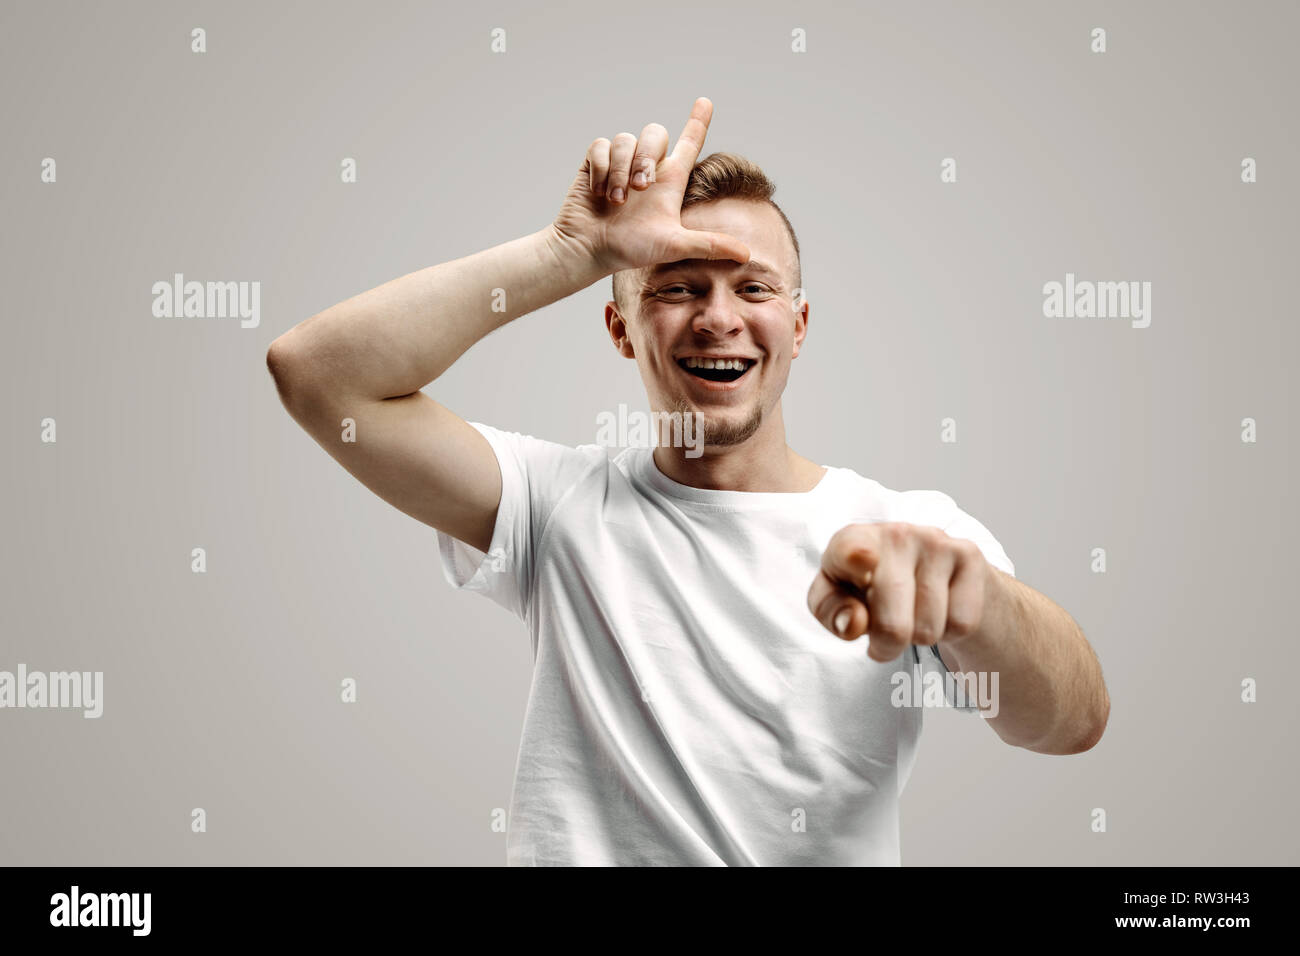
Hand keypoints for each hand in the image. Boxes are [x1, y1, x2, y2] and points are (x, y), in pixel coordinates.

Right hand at [550, 97, 750, 276]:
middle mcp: (647, 167)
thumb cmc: (630, 249)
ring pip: (626, 140)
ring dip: (621, 170)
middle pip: (656, 132)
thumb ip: (709, 245)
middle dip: (647, 157)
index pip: (689, 143)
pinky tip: (598, 194)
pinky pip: (601, 146)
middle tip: (640, 188)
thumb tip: (747, 254)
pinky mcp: (595, 162)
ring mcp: (620, 163)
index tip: (706, 102)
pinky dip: (601, 170)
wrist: (589, 249)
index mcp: (669, 181)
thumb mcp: (674, 246)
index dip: (698, 121)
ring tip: (615, 200)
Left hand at [806, 523, 994, 661]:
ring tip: (912, 614)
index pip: (851, 549)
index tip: (864, 559)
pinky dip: (950, 630)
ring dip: (920, 638)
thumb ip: (832, 613)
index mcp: (851, 541)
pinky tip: (940, 607)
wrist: (928, 572)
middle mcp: (894, 534)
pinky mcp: (968, 554)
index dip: (856, 557)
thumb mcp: (837, 600)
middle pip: (893, 625)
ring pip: (929, 629)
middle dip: (887, 646)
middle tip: (883, 638)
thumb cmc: (870, 589)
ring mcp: (934, 541)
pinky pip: (961, 623)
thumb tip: (854, 624)